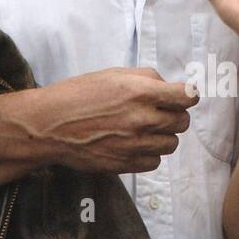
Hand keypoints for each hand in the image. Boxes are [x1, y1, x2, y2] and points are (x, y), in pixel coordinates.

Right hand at [28, 68, 197, 173]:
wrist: (50, 125)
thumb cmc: (79, 94)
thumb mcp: (114, 75)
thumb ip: (146, 79)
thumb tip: (169, 88)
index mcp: (141, 92)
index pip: (188, 97)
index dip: (188, 96)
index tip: (183, 97)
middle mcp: (143, 119)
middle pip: (182, 122)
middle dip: (174, 115)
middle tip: (158, 112)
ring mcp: (136, 144)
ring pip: (172, 144)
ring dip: (163, 136)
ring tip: (143, 129)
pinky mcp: (127, 163)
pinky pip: (155, 161)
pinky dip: (149, 153)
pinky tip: (134, 144)